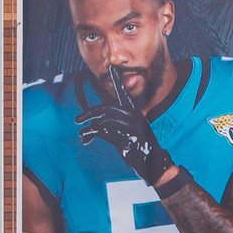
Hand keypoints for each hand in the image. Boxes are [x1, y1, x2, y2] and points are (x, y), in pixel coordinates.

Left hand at [75, 69, 178, 185]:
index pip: (123, 93)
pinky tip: (86, 138)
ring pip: (105, 118)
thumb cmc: (138, 149)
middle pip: (106, 108)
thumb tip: (91, 128)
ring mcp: (133, 125)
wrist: (155, 165)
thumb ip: (109, 127)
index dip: (117, 81)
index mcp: (134, 112)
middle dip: (89, 113)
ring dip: (90, 124)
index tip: (111, 68)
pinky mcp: (129, 135)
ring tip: (82, 133)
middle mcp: (134, 116)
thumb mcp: (124, 135)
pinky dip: (92, 133)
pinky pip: (105, 130)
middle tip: (77, 119)